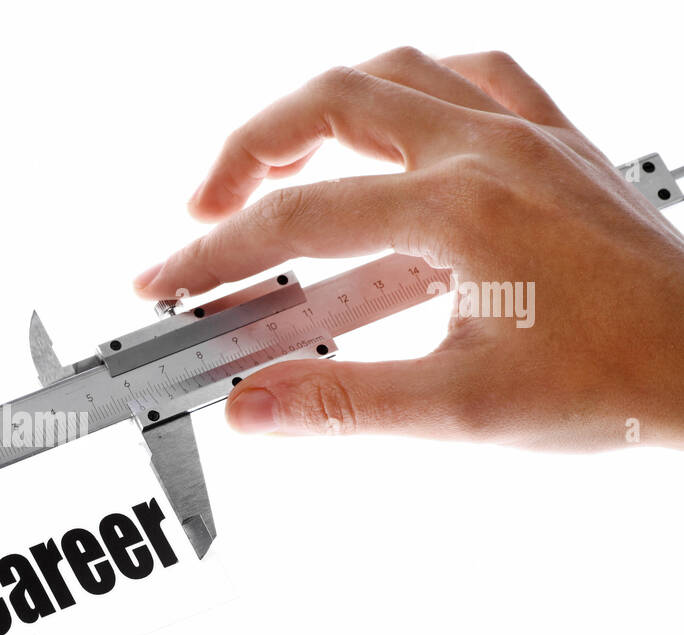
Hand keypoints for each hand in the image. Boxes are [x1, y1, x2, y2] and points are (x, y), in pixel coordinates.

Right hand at [134, 48, 683, 450]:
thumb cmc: (618, 381)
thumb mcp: (462, 409)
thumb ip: (341, 404)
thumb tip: (252, 406)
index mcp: (459, 208)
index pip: (297, 220)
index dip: (214, 256)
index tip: (167, 285)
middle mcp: (487, 151)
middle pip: (331, 105)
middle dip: (246, 154)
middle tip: (202, 211)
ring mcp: (524, 137)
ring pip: (394, 73)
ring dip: (317, 110)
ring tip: (275, 163)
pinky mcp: (553, 145)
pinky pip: (476, 76)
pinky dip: (413, 90)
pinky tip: (394, 125)